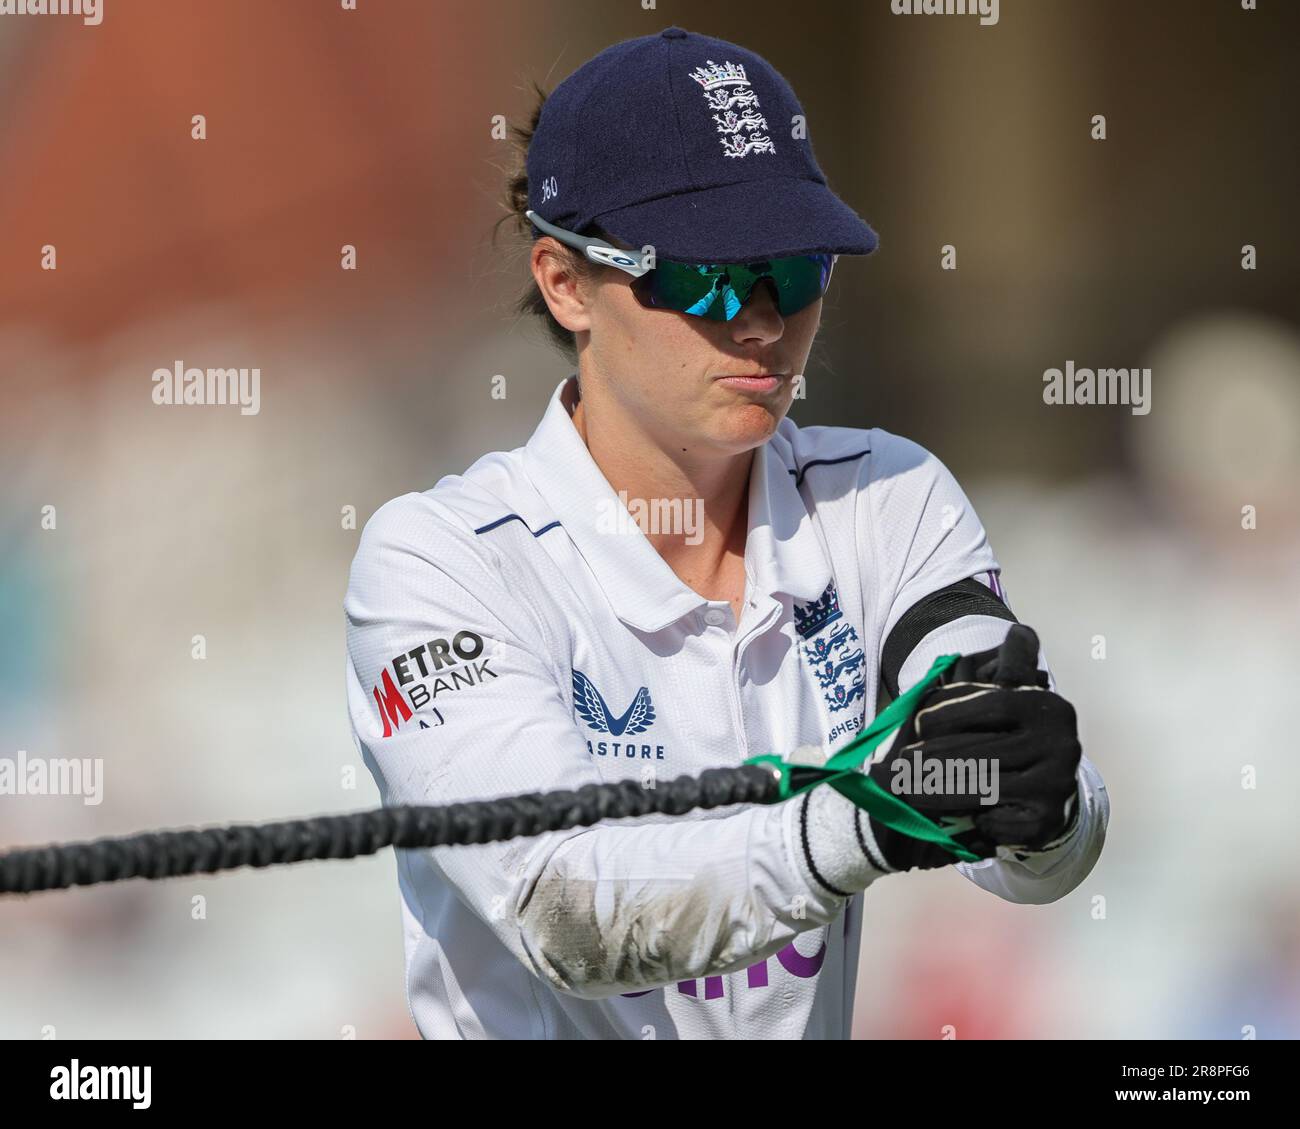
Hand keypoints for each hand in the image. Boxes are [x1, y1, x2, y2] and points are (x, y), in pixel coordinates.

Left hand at [865, 624, 1082, 871]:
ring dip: (936, 792)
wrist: (1047, 788)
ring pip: (982, 788)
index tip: (918, 722)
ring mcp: (1056, 785)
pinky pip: (998, 821)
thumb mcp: (1013, 694)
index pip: (993, 703)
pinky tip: (955, 817)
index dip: (951, 712)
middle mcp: (1060, 744)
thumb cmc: (1012, 734)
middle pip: (982, 750)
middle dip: (933, 758)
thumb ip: (1009, 662)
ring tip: (904, 791)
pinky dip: (972, 820)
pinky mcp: (1047, 821)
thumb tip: (1020, 629)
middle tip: (897, 765)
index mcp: (1047, 707)